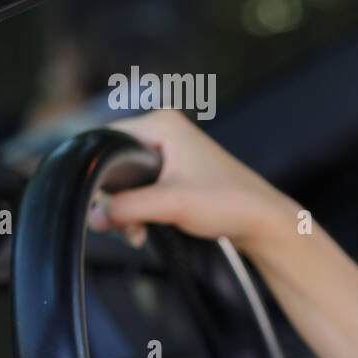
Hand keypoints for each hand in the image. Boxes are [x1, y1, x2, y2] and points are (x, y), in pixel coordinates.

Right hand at [86, 108, 292, 253]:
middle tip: (124, 227)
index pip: (104, 139)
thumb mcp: (170, 204)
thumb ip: (126, 208)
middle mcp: (164, 130)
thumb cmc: (228, 203)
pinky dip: (138, 211)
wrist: (265, 221)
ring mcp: (171, 151)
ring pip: (125, 181)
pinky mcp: (176, 173)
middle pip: (112, 163)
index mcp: (162, 123)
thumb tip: (92, 216)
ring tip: (136, 234)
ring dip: (125, 211)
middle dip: (114, 200)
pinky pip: (141, 189)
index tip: (98, 204)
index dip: (96, 173)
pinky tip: (142, 230)